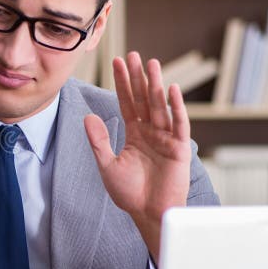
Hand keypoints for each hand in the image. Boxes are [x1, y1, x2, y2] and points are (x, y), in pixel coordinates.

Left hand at [83, 52, 191, 259]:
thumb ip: (99, 141)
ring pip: (160, 106)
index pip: (127, 103)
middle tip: (132, 55)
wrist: (149, 214)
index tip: (117, 63)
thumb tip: (88, 116)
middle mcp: (150, 131)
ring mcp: (165, 138)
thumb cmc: (130, 193)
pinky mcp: (179, 148)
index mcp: (134, 134)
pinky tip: (171, 90)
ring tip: (151, 63)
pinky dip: (176, 107)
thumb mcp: (107, 165)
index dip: (122, 83)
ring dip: (155, 85)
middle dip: (138, 77)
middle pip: (143, 99)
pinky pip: (178, 124)